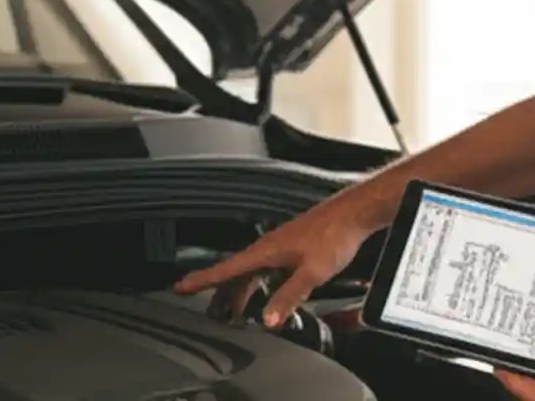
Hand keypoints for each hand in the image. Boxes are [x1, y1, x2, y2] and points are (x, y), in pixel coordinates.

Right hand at [172, 204, 369, 326]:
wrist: (353, 214)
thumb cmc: (334, 235)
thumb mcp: (311, 272)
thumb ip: (288, 296)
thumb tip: (268, 319)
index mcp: (265, 251)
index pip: (226, 269)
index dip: (201, 279)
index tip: (180, 286)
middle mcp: (269, 247)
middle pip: (236, 274)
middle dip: (220, 294)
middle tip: (208, 311)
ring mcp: (281, 246)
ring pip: (252, 272)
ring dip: (241, 291)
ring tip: (235, 311)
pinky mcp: (293, 248)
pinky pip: (267, 269)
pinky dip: (261, 284)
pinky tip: (269, 293)